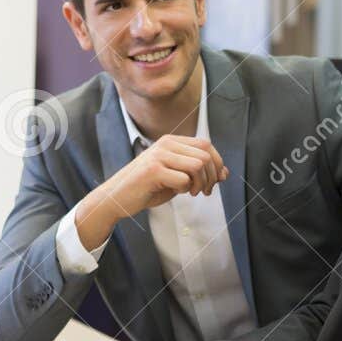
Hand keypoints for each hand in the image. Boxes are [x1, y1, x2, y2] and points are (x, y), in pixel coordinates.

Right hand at [75, 134, 228, 249]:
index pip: (206, 145)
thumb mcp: (178, 178)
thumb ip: (199, 173)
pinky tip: (177, 192)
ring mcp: (158, 155)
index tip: (214, 181)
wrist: (116, 198)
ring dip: (200, 183)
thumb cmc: (148, 188)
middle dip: (211, 177)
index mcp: (171, 141)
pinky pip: (184, 179)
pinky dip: (185, 189)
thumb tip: (225, 173)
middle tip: (204, 191)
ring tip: (191, 192)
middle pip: (205, 155)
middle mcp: (165, 144)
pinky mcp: (153, 171)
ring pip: (198, 165)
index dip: (216, 164)